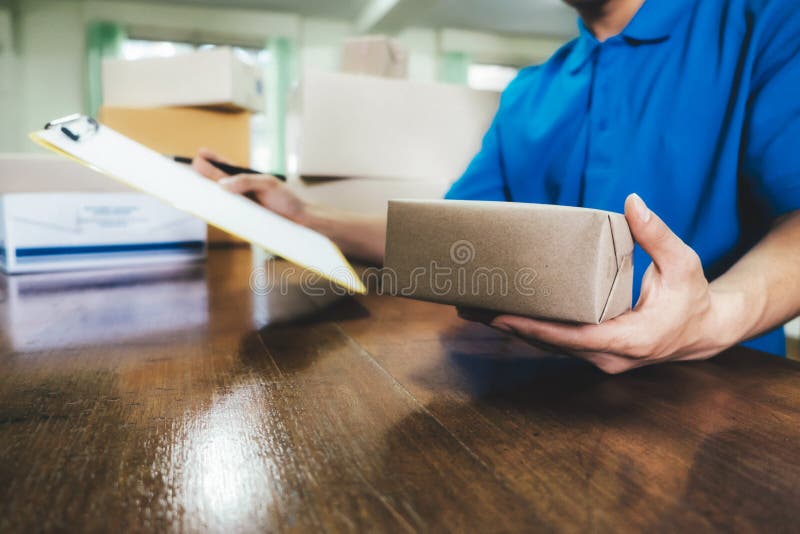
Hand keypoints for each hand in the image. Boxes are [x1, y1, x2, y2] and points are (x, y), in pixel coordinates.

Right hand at [191, 148, 307, 223]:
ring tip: (194, 188)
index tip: (200, 152)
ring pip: (220, 199)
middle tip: (191, 166)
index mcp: (248, 179)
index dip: (213, 160)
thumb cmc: (287, 199)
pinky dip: (216, 212)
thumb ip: (246, 181)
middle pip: (218, 182)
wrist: (301, 221)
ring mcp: (242, 206)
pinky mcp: (244, 221)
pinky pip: (226, 215)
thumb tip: (222, 185)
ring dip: (207, 194)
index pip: (226, 167)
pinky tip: (207, 210)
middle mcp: (242, 191)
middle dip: (204, 174)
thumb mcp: (268, 184)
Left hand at [462, 194, 734, 373]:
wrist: (706, 331)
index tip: (502, 316)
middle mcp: (610, 356)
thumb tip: (633, 203)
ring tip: (477, 311)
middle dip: (511, 327)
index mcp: (630, 338)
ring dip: (515, 331)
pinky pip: (558, 345)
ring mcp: (602, 359)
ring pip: (550, 347)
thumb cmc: (693, 297)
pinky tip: (505, 318)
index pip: (572, 336)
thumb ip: (657, 235)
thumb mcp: (683, 264)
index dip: (535, 328)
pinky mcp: (596, 354)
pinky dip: (531, 331)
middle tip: (474, 307)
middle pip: (551, 344)